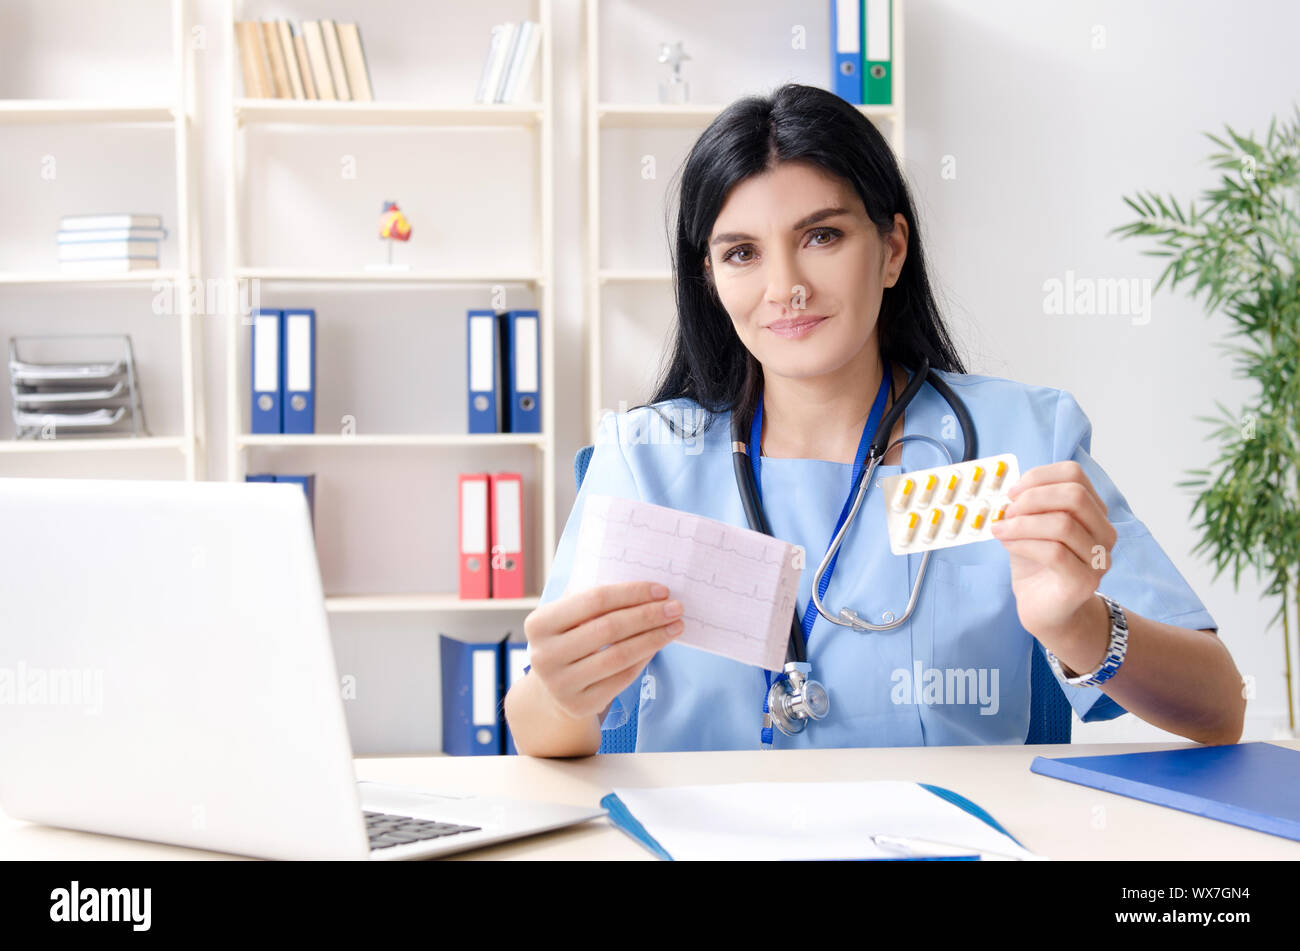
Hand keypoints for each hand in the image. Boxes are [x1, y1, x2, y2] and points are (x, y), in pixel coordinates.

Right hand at [522, 581, 684, 720]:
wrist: (552, 687)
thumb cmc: (569, 639)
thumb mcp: (568, 616)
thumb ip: (592, 598)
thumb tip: (644, 586)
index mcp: (539, 623)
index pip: (594, 599)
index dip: (631, 593)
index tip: (661, 590)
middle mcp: (544, 655)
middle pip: (609, 628)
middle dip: (648, 615)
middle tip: (675, 607)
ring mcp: (560, 684)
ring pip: (619, 655)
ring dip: (654, 638)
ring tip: (675, 626)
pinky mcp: (579, 704)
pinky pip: (622, 677)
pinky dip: (645, 659)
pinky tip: (658, 646)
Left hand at [989, 461, 1116, 640]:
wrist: (1043, 608)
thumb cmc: (1036, 562)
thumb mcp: (1030, 525)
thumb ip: (1027, 504)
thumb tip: (1011, 488)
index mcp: (1094, 511)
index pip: (1074, 475)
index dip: (1039, 477)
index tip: (1012, 491)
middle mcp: (1104, 532)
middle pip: (1074, 496)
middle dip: (1033, 498)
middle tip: (1006, 511)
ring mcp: (1099, 558)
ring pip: (1063, 524)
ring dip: (1023, 523)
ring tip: (1001, 530)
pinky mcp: (1086, 581)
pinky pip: (1054, 552)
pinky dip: (1023, 544)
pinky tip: (1007, 545)